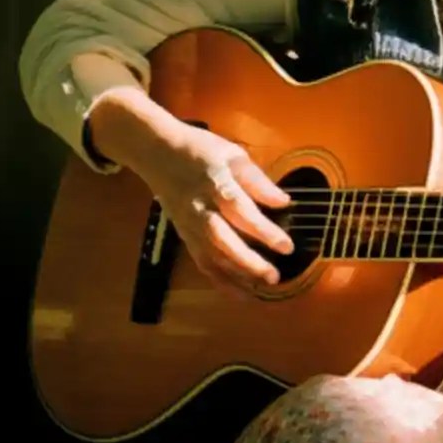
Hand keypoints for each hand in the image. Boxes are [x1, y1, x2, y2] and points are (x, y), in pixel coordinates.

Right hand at [130, 122, 293, 298]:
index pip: (240, 210)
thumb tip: (284, 202)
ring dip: (236, 275)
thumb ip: (257, 180)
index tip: (287, 246)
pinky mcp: (184, 236)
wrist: (156, 152)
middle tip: (274, 276)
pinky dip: (220, 281)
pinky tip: (241, 293)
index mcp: (214, 183)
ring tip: (262, 288)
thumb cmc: (200, 150)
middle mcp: (199, 208)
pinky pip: (202, 262)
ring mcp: (188, 225)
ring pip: (210, 256)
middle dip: (248, 261)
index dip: (263, 230)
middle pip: (222, 240)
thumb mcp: (232, 154)